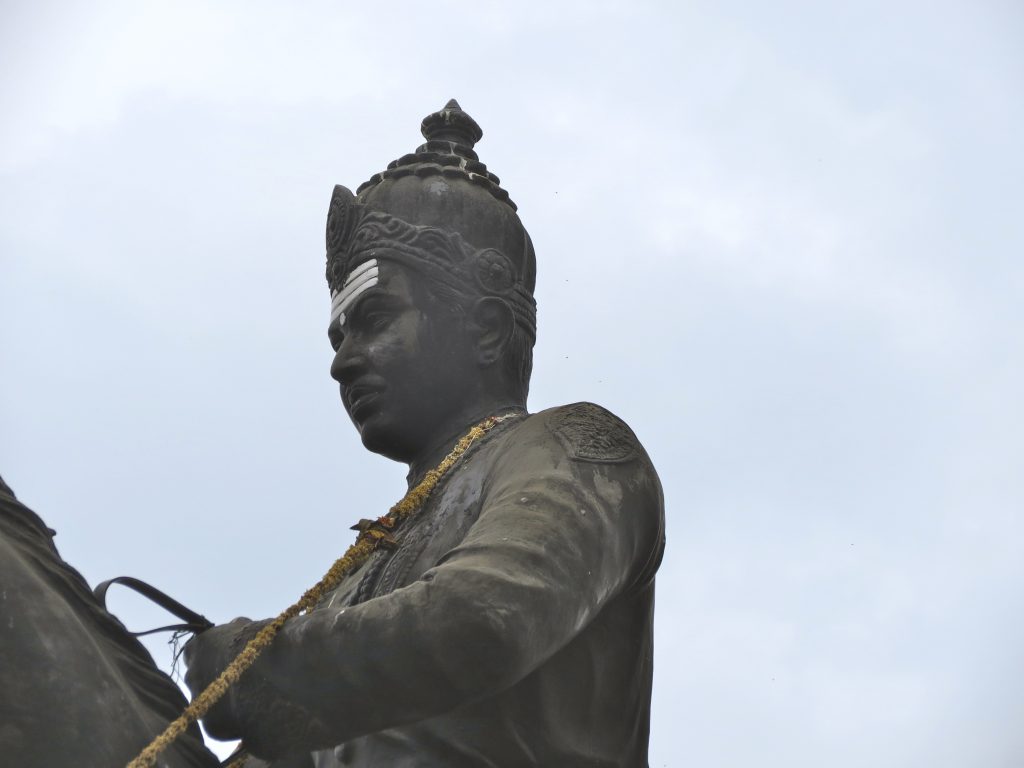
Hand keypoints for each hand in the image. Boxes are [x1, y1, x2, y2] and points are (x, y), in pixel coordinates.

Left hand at [183, 617, 254, 738]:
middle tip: (240, 679)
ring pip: (208, 702)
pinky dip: (233, 720)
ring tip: (250, 697)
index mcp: (199, 646)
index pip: (195, 651)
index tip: (225, 656)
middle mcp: (192, 674)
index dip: (210, 654)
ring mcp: (199, 702)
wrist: (277, 676)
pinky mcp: (211, 726)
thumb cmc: (265, 644)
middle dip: (214, 679)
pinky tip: (253, 712)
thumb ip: (235, 630)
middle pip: (198, 677)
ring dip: (223, 700)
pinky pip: (221, 723)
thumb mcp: (248, 627)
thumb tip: (235, 629)